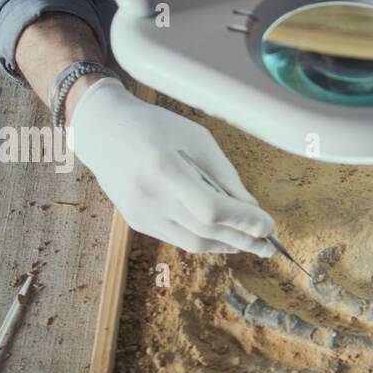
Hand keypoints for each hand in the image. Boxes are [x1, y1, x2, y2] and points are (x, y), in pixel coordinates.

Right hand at [68, 78, 275, 255]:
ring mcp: (141, 213)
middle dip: (243, 239)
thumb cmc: (156, 127)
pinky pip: (179, 240)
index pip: (211, 209)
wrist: (103, 131)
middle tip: (270, 245)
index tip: (268, 226)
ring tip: (251, 244)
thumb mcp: (197, 139)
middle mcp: (149, 196)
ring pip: (193, 242)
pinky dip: (206, 241)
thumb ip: (225, 176)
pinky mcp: (137, 222)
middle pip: (206, 230)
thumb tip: (252, 209)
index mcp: (165, 168)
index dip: (243, 222)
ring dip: (226, 245)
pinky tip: (223, 238)